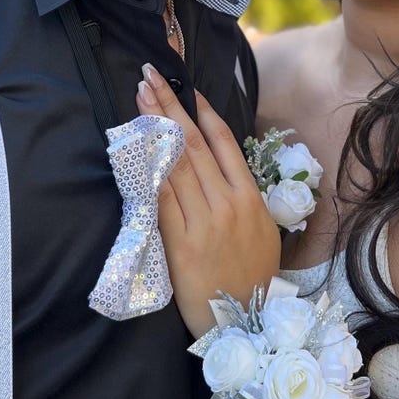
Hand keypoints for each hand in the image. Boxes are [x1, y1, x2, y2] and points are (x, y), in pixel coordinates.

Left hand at [136, 63, 280, 338]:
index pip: (223, 141)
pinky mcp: (179, 242)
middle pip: (193, 144)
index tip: (185, 87)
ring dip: (154, 127)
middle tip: (149, 77)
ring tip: (139, 99)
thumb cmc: (250, 275)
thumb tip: (221, 163)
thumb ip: (242, 195)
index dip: (201, 111)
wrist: (241, 321)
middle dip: (169, 106)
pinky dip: (149, 168)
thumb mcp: (262, 230)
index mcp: (249, 197)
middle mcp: (226, 203)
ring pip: (175, 163)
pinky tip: (136, 146)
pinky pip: (162, 197)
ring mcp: (202, 222)